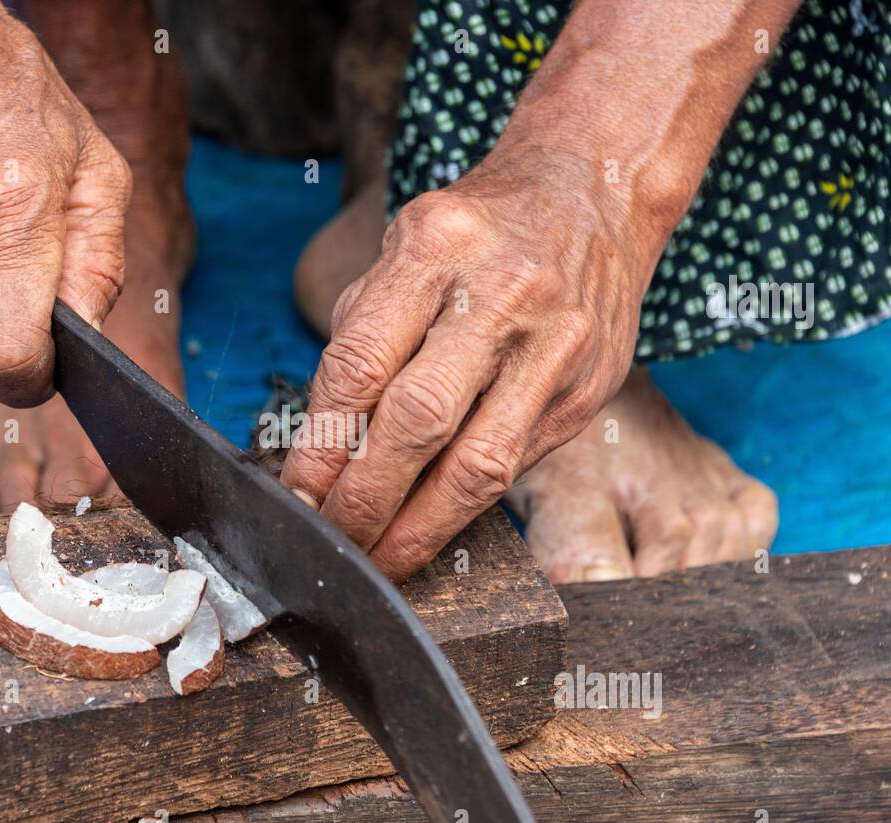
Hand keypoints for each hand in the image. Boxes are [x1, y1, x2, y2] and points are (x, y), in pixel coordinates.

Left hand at [281, 150, 654, 579]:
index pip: (361, 366)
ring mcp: (556, 348)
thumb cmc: (479, 232)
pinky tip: (429, 527)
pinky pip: (515, 467)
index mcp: (437, 248)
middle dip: (364, 499)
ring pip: (477, 466)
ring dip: (417, 527)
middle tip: (330, 540)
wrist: (594, 194)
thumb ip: (364, 336)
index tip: (296, 494)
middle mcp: (502, 295)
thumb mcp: (406, 249)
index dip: (321, 446)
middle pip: (417, 423)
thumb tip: (319, 447)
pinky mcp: (588, 392)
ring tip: (377, 559)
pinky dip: (464, 508)